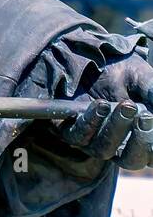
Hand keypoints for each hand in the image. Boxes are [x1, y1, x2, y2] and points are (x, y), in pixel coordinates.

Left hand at [55, 52, 152, 168]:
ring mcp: (94, 141)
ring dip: (116, 127)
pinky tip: (101, 105)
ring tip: (126, 105)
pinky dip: (91, 121)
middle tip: (145, 118)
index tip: (152, 121)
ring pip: (104, 149)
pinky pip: (79, 135)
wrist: (91, 55)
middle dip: (140, 141)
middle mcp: (118, 145)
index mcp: (139, 138)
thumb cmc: (122, 72)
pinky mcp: (71, 131)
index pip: (151, 156)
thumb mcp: (143, 80)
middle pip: (130, 160)